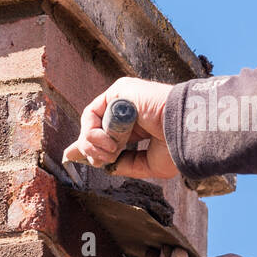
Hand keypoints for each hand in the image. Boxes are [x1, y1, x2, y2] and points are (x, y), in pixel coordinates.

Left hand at [62, 77, 178, 178]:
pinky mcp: (119, 91)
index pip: (106, 136)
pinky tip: (110, 142)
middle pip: (94, 131)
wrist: (185, 132)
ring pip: (90, 124)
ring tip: (112, 152)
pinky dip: (94, 133)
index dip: (89, 148)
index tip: (71, 158)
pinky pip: (93, 113)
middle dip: (91, 150)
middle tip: (104, 160)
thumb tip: (100, 164)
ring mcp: (123, 100)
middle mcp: (128, 112)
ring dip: (94, 144)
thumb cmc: (175, 149)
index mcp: (138, 127)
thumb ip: (123, 164)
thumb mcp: (148, 165)